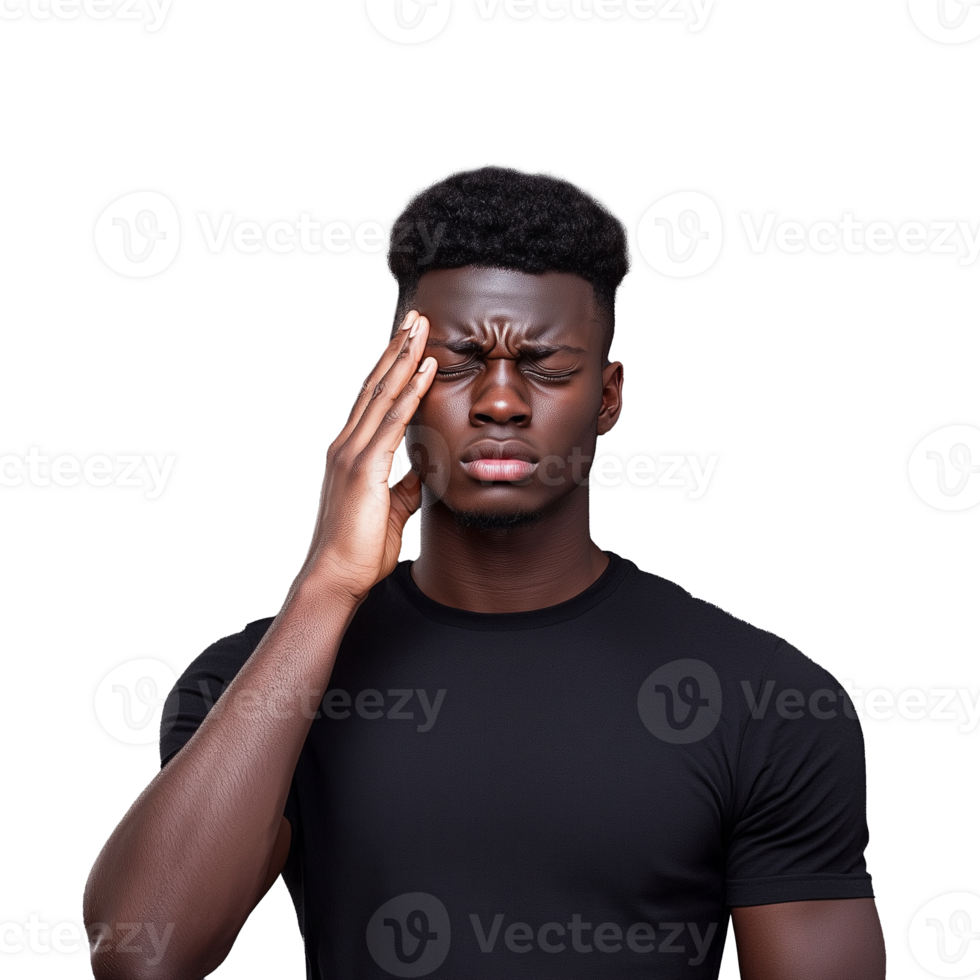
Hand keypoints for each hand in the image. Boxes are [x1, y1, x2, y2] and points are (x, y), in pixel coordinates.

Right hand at [298, 310, 435, 601]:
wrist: (335, 577)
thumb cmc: (359, 549)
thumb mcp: (390, 509)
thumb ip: (404, 484)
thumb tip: (420, 468)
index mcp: (351, 453)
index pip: (371, 399)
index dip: (388, 367)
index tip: (404, 341)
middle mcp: (346, 445)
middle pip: (374, 385)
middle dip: (395, 348)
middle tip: (413, 316)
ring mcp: (352, 453)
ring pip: (382, 393)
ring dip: (404, 356)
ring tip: (420, 326)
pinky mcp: (364, 467)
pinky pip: (392, 420)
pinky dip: (410, 391)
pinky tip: (425, 367)